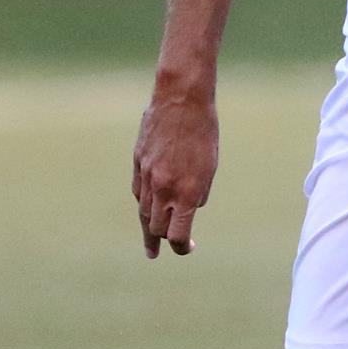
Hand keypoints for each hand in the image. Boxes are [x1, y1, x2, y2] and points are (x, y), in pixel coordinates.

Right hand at [132, 91, 218, 256]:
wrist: (181, 99)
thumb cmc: (204, 131)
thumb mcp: (210, 166)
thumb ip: (199, 193)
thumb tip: (190, 209)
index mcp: (186, 192)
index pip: (178, 235)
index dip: (181, 248)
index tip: (187, 248)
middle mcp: (163, 189)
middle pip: (157, 229)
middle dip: (163, 241)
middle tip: (168, 248)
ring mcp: (147, 176)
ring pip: (144, 213)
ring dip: (149, 230)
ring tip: (151, 246)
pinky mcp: (137, 162)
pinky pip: (139, 192)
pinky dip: (144, 204)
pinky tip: (147, 211)